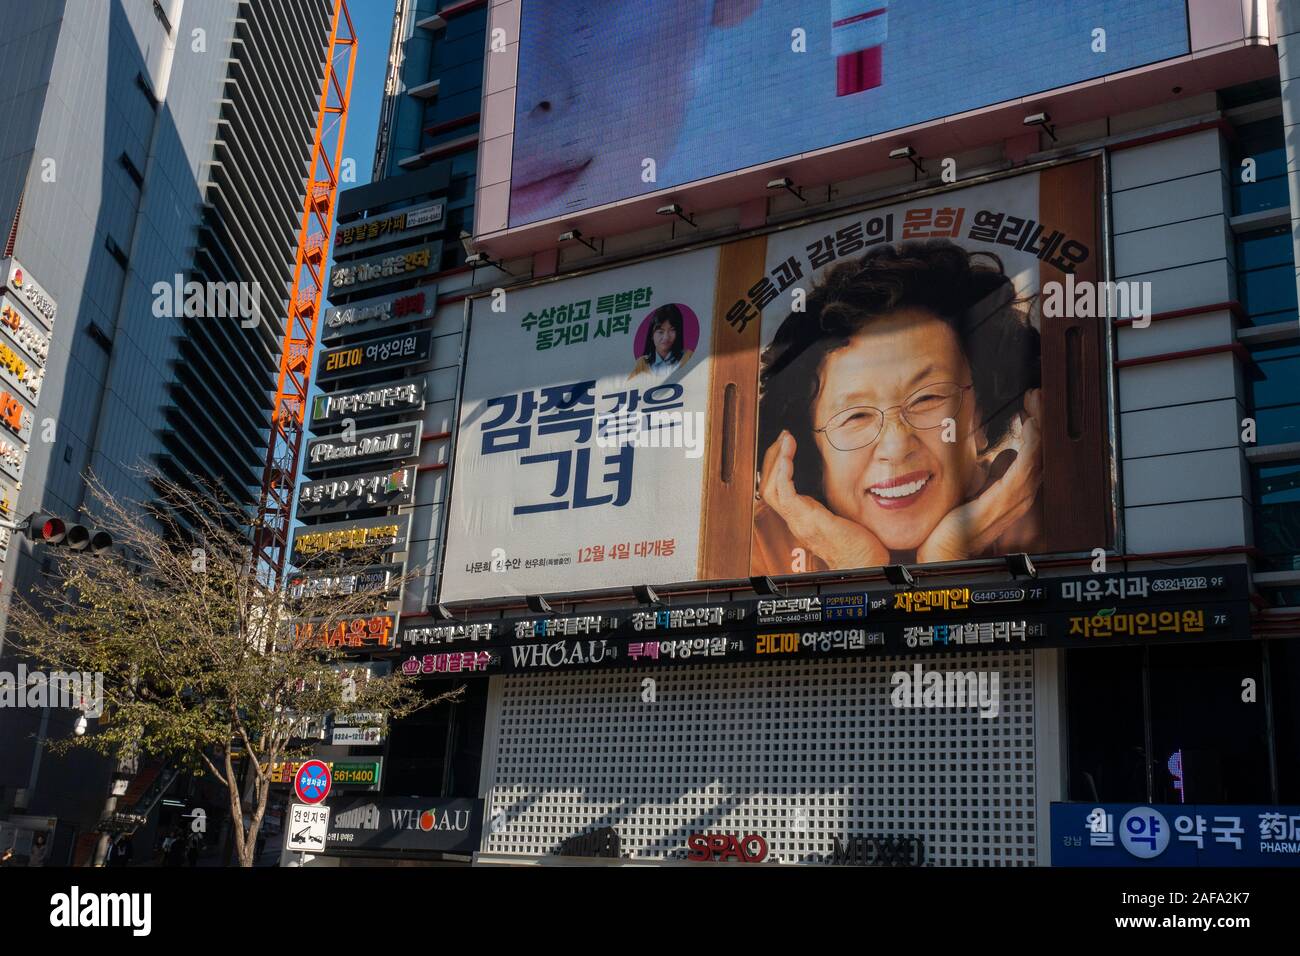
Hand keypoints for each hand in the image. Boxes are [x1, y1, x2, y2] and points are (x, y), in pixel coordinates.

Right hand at [759, 430, 888, 569]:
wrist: (865, 565)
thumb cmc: (859, 544)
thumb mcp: (840, 515)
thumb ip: (831, 500)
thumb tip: (836, 478)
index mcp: (802, 517)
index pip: (777, 489)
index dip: (778, 465)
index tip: (787, 444)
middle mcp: (796, 520)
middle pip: (768, 486)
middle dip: (773, 458)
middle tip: (783, 437)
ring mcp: (800, 521)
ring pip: (771, 489)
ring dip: (776, 461)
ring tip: (785, 441)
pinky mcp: (808, 521)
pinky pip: (785, 495)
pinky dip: (783, 474)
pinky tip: (787, 458)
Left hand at [917, 389, 1042, 562]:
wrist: (944, 550)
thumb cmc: (953, 521)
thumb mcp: (971, 484)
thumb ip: (983, 467)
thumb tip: (984, 446)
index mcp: (1014, 489)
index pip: (1034, 450)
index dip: (1036, 424)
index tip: (1030, 402)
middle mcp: (1021, 493)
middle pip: (1042, 449)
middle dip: (1042, 418)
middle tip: (1036, 394)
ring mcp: (1015, 498)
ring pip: (1038, 453)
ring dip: (1039, 424)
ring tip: (1036, 401)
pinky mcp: (1003, 500)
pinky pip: (1025, 467)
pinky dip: (1031, 443)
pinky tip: (1030, 424)